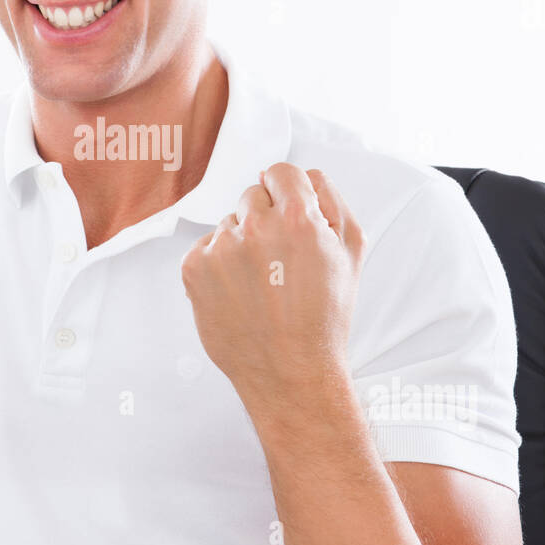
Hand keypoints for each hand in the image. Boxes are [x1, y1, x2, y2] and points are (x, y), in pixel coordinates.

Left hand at [180, 163, 366, 410]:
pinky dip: (218, 266)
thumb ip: (332, 201)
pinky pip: (205, 248)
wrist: (290, 373)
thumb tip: (307, 175)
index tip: (289, 213)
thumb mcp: (351, 253)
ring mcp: (220, 249)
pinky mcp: (194, 269)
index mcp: (298, 219)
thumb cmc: (324, 317)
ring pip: (228, 225)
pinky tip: (239, 293)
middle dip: (266, 220)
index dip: (289, 193)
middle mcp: (255, 229)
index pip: (280, 172)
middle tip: (280, 262)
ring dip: (241, 245)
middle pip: (252, 196)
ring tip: (261, 284)